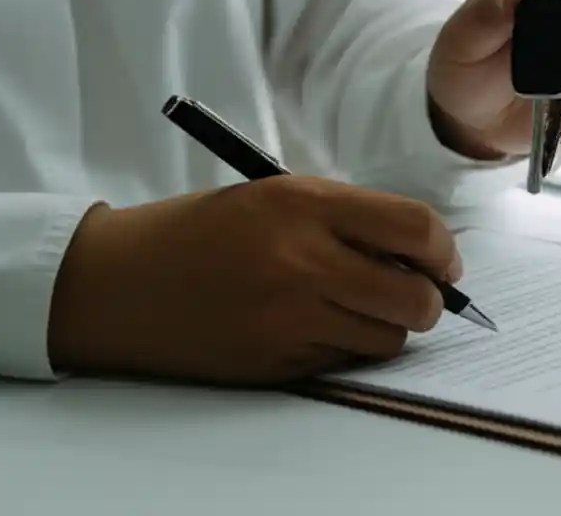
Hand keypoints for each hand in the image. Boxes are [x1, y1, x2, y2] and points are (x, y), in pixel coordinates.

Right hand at [47, 176, 461, 384]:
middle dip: (429, 302)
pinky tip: (311, 327)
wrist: (117, 281)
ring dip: (386, 328)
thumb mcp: (276, 198)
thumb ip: (349, 220)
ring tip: (354, 308)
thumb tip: (423, 258)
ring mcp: (288, 317)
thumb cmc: (202, 232)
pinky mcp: (274, 361)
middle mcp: (303, 260)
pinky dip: (344, 348)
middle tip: (417, 296)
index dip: (444, 252)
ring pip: (387, 338)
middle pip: (416, 298)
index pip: (416, 228)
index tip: (443, 263)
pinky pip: (343, 361)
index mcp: (305, 204)